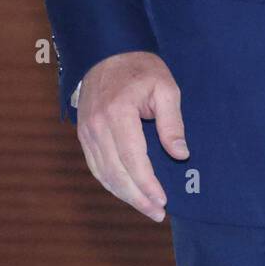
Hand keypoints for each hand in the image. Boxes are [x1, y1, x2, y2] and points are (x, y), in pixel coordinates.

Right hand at [76, 51, 187, 222]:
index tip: (162, 200)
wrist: (107, 52)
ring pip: (104, 174)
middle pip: (116, 173)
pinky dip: (112, 183)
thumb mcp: (165, 88)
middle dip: (137, 197)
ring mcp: (87, 133)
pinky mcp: (84, 135)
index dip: (147, 184)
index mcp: (118, 114)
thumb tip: (180, 154)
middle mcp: (97, 127)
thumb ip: (172, 122)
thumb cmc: (141, 69)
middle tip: (157, 213)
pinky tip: (127, 191)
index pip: (132, 159)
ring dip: (124, 195)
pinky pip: (96, 167)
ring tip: (146, 208)